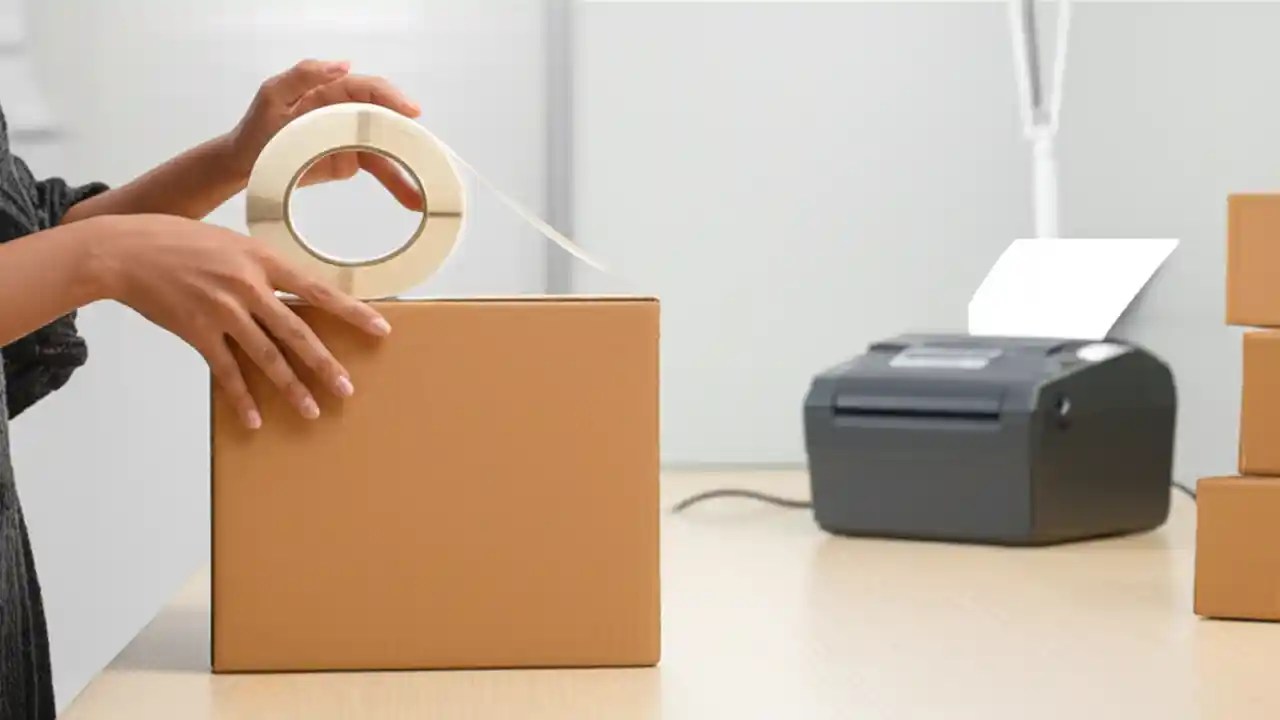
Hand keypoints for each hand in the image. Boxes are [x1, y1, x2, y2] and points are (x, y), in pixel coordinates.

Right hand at [97, 214, 390, 428]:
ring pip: (267, 357)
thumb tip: (290, 291)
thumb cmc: (179, 241)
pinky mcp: (198, 331)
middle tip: (347, 389)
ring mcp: (223, 311)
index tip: (380, 329)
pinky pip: (226, 372)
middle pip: (297, 332)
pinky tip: (256, 418)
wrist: (127, 250)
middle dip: (325, 364)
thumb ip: (262, 267)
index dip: (352, 311)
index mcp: (262, 259)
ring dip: (291, 387)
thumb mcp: (231, 243)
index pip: (318, 290)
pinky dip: (242, 397)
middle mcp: (248, 286)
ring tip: (312, 411)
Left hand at [226, 59, 424, 209]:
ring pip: (388, 149)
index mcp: (332, 91)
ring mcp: (351, 138)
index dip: (393, 98)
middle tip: (428, 153)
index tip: (412, 113)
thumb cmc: (257, 126)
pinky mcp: (350, 162)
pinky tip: (412, 201)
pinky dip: (397, 184)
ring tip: (423, 194)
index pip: (370, 90)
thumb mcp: (274, 94)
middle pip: (387, 120)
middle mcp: (347, 112)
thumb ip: (303, 74)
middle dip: (410, 137)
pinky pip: (379, 169)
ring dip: (408, 170)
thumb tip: (345, 65)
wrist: (246, 166)